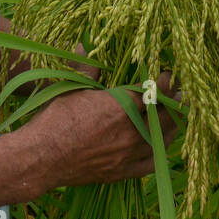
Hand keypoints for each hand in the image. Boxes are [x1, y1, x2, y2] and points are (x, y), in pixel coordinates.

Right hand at [25, 69, 179, 188]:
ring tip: (176, 115)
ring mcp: (128, 154)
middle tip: (179, 93)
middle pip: (165, 116)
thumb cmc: (55, 120)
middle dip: (174, 102)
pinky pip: (151, 163)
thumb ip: (89, 70)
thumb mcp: (73, 88)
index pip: (155, 92)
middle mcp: (131, 131)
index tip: (168, 76)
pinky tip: (162, 144)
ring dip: (171, 125)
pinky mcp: (121, 172)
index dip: (165, 82)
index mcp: (122, 106)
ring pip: (162, 139)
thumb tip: (86, 46)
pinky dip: (160, 152)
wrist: (40, 158)